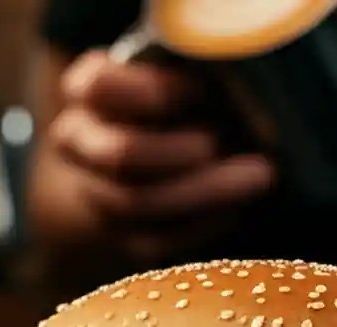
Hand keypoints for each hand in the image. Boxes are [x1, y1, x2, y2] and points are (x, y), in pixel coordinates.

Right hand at [47, 50, 274, 259]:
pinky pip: (154, 241)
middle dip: (178, 153)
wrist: (140, 155)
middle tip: (221, 146)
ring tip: (257, 177)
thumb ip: (195, 75)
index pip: (99, 88)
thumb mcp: (175, 74)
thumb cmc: (171, 101)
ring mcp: (94, 192)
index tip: (197, 90)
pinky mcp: (120, 235)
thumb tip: (237, 79)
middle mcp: (78, 142)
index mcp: (86, 91)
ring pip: (136, 203)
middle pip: (121, 154)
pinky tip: (235, 209)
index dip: (148, 91)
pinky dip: (199, 226)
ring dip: (202, 192)